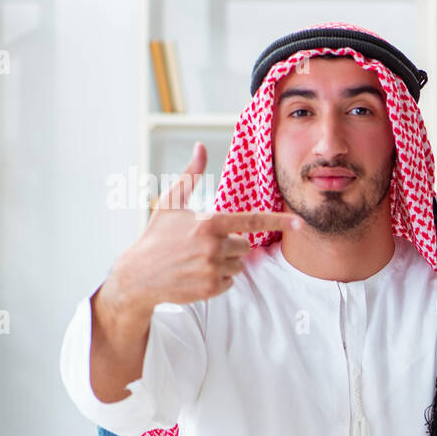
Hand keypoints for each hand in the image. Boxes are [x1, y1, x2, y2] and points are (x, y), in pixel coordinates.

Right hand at [111, 142, 302, 310]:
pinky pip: (231, 281)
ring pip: (239, 264)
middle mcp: (214, 246)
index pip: (251, 221)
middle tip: (201, 245)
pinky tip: (197, 273)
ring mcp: (213, 269)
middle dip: (229, 244)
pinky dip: (219, 278)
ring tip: (198, 259)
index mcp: (208, 223)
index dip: (277, 221)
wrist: (138, 275)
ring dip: (225, 262)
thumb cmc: (156, 236)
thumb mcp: (171, 204)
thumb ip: (191, 176)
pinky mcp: (211, 288)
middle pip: (245, 245)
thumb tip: (201, 147)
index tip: (299, 222)